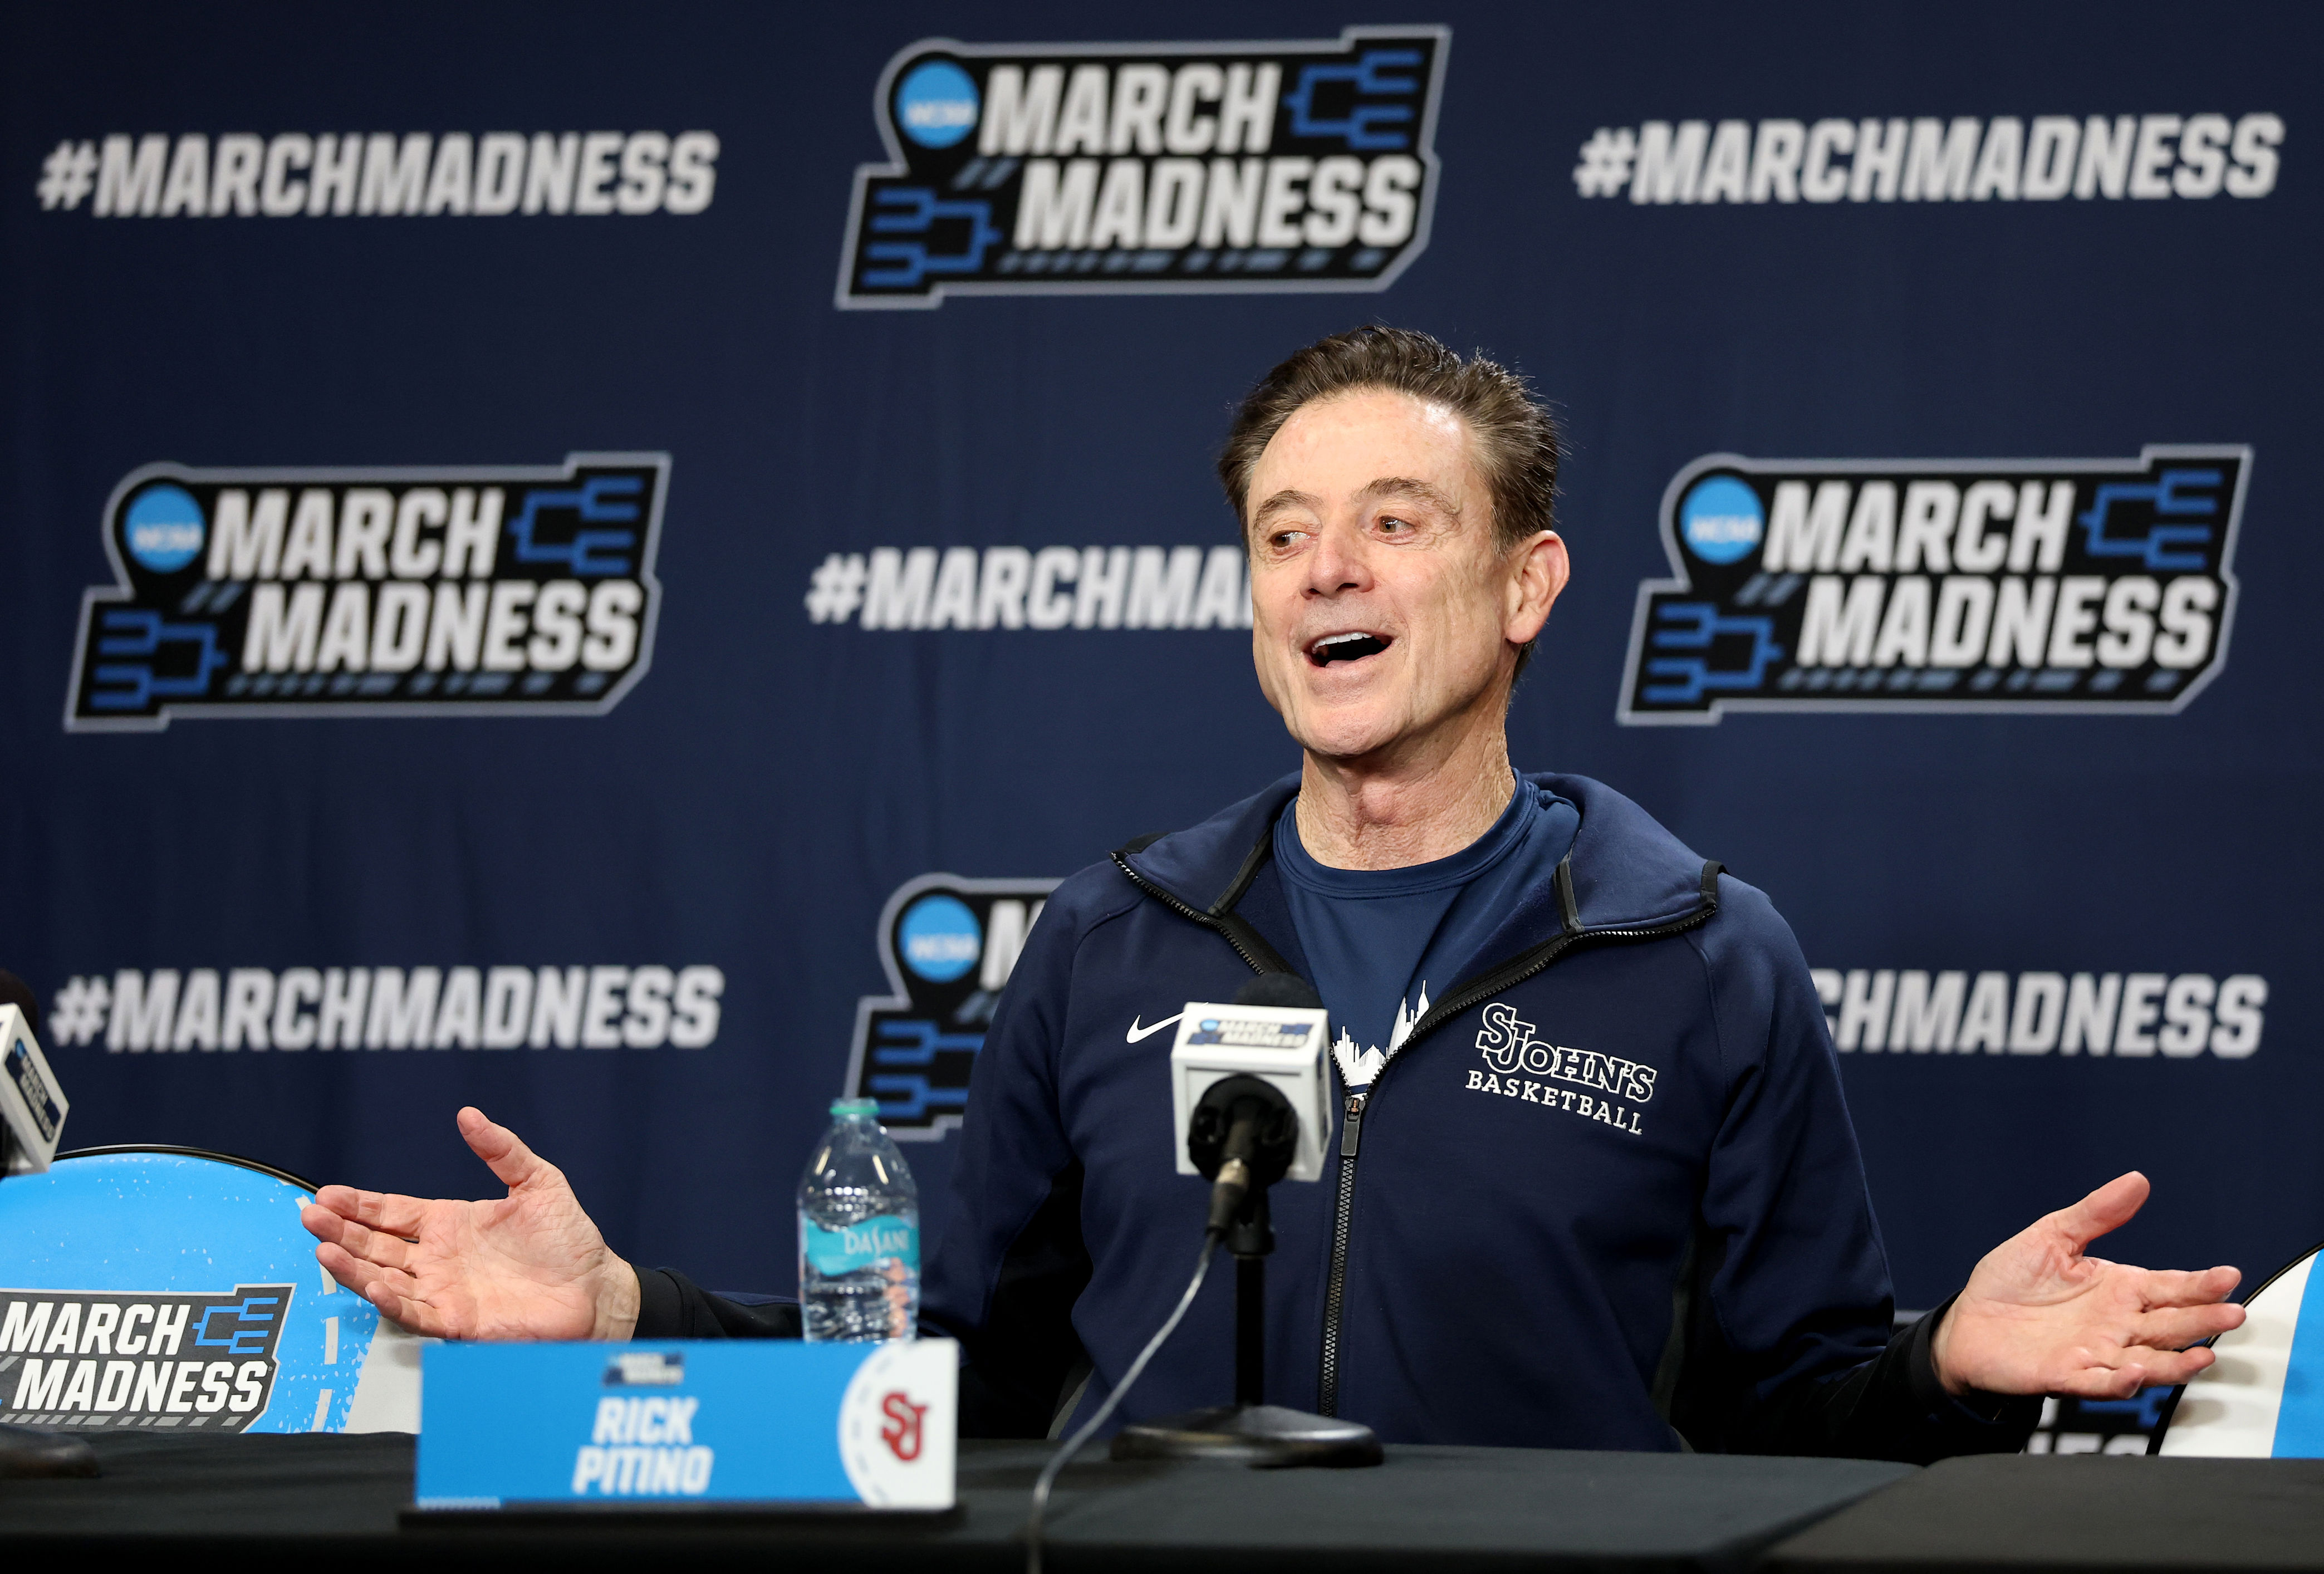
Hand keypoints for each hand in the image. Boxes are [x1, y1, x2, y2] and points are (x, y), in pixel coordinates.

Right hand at [299, 1106, 639, 1340]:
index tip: (325, 1194)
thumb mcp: (538, 1181)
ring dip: (352, 1265)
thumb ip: (502, 1149)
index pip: (391, 1211)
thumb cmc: (569, 1239)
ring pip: (384, 1277)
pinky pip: (415, 1312)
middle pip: (376, 1244)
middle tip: (308, 1215)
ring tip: (322, 1249)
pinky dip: (390, 1300)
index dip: (358, 1204)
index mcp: (449, 1223)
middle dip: (340, 1231)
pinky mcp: (457, 1321)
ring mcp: (443, 1290)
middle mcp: (437, 1259)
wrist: (596, 1288)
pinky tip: (370, 1283)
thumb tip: (468, 1114)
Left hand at [1930, 1171, 2243, 1398]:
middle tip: (2233, 1315)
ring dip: (2176, 1361)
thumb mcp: (2052, 1237)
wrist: (1967, 1323)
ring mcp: (2095, 1352)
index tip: (2229, 1276)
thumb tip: (2136, 1181)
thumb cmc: (2011, 1282)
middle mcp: (2115, 1324)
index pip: (2170, 1287)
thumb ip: (2096, 1214)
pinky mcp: (2066, 1375)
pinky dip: (2120, 1381)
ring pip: (2148, 1361)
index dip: (2200, 1283)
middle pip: (2170, 1325)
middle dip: (2203, 1321)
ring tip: (2201, 1356)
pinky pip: (2099, 1382)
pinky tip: (2136, 1372)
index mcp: (2118, 1289)